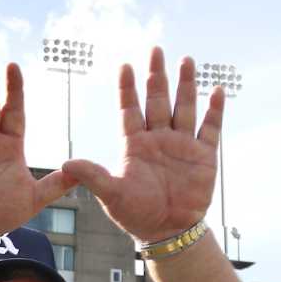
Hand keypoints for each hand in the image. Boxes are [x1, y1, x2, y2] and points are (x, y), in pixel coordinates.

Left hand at [62, 49, 222, 244]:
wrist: (167, 231)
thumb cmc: (136, 213)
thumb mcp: (111, 194)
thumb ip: (92, 176)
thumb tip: (64, 164)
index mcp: (135, 144)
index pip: (130, 110)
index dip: (128, 89)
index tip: (125, 66)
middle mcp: (158, 138)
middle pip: (157, 101)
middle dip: (157, 76)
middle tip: (156, 50)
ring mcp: (182, 145)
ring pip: (184, 107)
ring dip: (186, 85)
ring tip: (186, 61)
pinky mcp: (204, 155)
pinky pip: (210, 128)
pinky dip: (214, 111)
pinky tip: (215, 91)